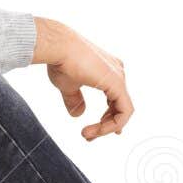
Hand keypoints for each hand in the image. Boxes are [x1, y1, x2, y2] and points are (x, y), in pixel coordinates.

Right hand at [32, 18, 131, 141]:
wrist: (58, 46)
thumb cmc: (60, 60)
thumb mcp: (67, 85)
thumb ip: (74, 99)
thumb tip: (78, 115)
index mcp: (107, 71)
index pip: (115, 99)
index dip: (109, 117)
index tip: (96, 130)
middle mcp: (117, 72)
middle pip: (119, 106)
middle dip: (106, 125)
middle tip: (89, 136)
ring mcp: (119, 77)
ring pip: (123, 111)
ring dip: (106, 127)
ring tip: (87, 134)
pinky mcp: (118, 84)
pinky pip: (124, 111)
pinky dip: (112, 124)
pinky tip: (97, 130)